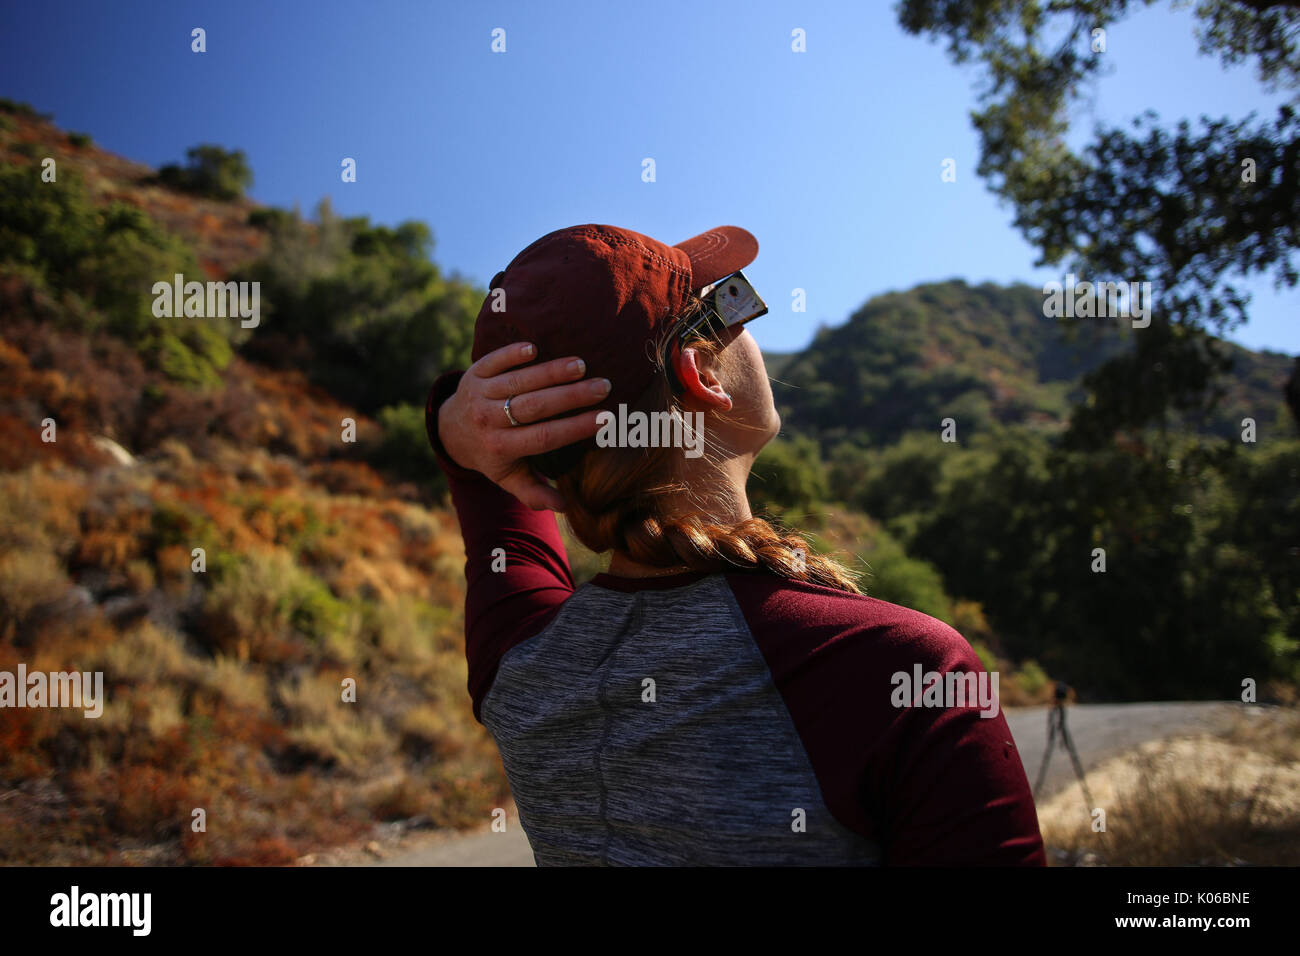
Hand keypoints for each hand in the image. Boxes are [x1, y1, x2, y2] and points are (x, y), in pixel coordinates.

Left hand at [438, 342, 610, 510]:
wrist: (452, 431)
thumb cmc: (493, 455)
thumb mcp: (508, 479)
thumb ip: (534, 494)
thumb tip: (565, 507)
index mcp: (501, 448)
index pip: (544, 437)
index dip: (575, 428)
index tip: (605, 419)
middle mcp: (488, 421)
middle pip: (534, 407)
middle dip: (571, 396)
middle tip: (603, 386)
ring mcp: (479, 395)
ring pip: (518, 382)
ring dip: (550, 372)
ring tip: (581, 364)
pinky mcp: (473, 373)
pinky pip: (493, 361)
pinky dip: (512, 354)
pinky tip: (536, 347)